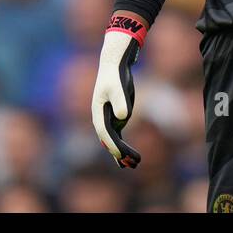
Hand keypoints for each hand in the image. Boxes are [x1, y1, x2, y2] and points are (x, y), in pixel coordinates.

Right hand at [91, 15, 145, 167]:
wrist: (114, 66)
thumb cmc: (115, 76)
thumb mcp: (118, 87)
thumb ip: (120, 102)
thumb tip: (122, 117)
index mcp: (98, 113)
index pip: (105, 133)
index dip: (113, 145)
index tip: (122, 155)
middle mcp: (101, 119)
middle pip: (109, 141)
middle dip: (120, 153)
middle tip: (132, 164)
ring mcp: (108, 119)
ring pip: (114, 141)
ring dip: (122, 154)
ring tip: (134, 165)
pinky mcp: (116, 118)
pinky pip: (118, 136)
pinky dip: (123, 147)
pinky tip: (129, 157)